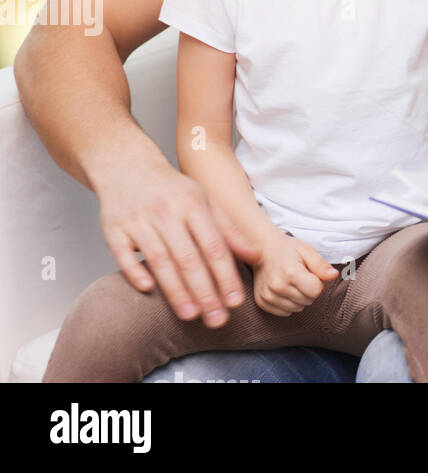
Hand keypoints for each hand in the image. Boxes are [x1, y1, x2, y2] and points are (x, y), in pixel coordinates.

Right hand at [96, 157, 261, 326]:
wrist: (128, 166)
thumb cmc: (173, 190)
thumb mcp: (204, 201)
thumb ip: (229, 230)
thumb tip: (255, 255)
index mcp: (194, 204)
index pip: (214, 246)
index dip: (226, 275)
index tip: (236, 301)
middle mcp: (167, 212)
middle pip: (189, 258)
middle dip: (205, 292)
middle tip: (217, 319)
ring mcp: (139, 221)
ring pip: (160, 260)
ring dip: (176, 290)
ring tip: (191, 314)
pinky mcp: (114, 230)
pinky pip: (124, 255)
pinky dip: (135, 271)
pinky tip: (149, 290)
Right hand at [252, 234, 338, 316]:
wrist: (263, 250)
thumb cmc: (288, 249)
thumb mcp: (308, 251)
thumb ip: (321, 265)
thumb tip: (334, 276)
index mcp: (290, 272)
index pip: (316, 291)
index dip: (318, 283)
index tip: (311, 274)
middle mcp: (278, 287)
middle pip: (308, 301)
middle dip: (309, 290)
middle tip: (301, 276)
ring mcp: (268, 296)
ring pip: (297, 308)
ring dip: (299, 298)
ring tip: (292, 282)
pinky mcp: (262, 302)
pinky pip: (285, 312)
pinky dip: (288, 303)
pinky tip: (284, 289)